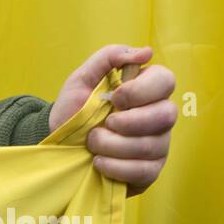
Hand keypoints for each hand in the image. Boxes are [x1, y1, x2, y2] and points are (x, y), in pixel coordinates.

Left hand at [49, 45, 175, 195]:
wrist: (57, 145)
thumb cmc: (74, 109)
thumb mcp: (83, 78)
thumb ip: (108, 58)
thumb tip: (146, 53)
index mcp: (148, 90)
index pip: (166, 81)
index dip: (140, 91)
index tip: (114, 98)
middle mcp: (159, 116)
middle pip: (166, 115)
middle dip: (129, 122)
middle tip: (103, 125)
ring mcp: (157, 144)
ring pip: (151, 145)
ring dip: (114, 146)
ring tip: (92, 144)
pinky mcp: (148, 171)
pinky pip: (144, 171)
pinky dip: (116, 168)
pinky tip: (98, 163)